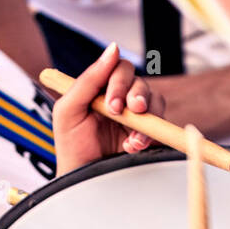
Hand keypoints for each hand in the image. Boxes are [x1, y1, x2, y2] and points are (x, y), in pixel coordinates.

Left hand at [52, 42, 165, 175]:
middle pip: (139, 82)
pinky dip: (150, 134)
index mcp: (100, 89)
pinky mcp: (147, 134)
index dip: (119, 83)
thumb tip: (113, 48)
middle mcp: (120, 100)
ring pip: (154, 101)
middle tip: (125, 114)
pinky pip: (160, 124)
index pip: (118, 69)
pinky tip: (133, 146)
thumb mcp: (69, 110)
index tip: (112, 104)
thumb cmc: (71, 147)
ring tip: (130, 140)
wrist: (81, 179)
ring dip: (145, 118)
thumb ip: (88, 80)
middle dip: (136, 96)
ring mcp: (135, 117)